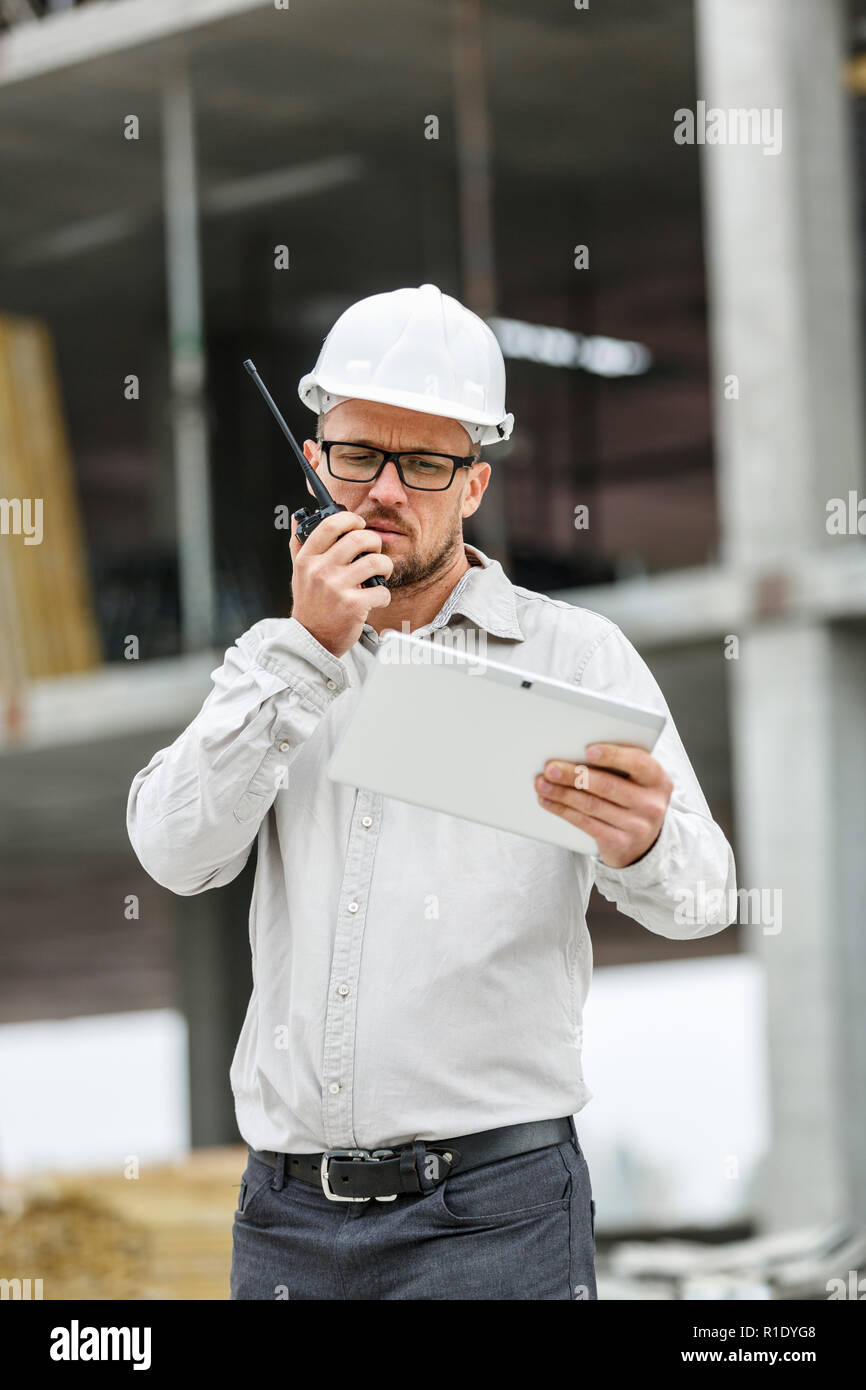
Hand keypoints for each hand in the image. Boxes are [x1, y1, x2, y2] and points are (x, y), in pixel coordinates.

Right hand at [289, 511, 391, 657]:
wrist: (312, 640)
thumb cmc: (310, 604)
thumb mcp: (298, 573)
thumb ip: (299, 544)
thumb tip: (296, 516)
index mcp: (307, 559)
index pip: (330, 524)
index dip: (350, 519)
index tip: (358, 524)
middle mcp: (320, 571)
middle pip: (358, 538)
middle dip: (374, 542)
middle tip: (373, 552)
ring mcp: (336, 588)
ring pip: (375, 562)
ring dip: (385, 566)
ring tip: (380, 573)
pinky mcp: (353, 606)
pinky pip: (381, 590)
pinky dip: (384, 594)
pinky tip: (375, 598)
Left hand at [534, 743, 672, 867]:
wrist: (644, 842)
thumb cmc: (634, 799)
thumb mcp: (638, 781)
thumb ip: (619, 766)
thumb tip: (575, 752)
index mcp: (658, 780)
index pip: (638, 763)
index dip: (613, 756)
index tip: (588, 750)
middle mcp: (652, 804)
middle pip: (608, 786)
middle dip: (574, 775)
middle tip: (550, 768)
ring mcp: (637, 826)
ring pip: (592, 805)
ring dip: (562, 793)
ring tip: (542, 784)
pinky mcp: (619, 843)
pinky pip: (585, 823)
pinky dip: (563, 811)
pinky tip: (549, 802)